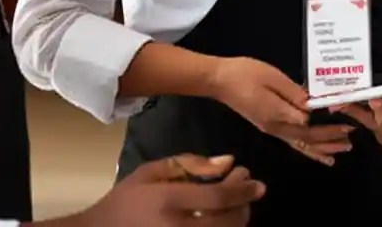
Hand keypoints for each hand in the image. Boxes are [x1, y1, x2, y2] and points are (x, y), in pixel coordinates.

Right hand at [43, 154, 263, 226]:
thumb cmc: (126, 200)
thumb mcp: (151, 172)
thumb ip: (190, 163)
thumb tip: (228, 161)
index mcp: (168, 202)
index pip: (218, 198)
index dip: (243, 190)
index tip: (255, 180)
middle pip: (228, 222)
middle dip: (244, 205)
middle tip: (247, 189)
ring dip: (238, 220)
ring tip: (235, 205)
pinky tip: (221, 219)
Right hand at [208, 56, 351, 165]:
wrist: (220, 80)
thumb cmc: (246, 74)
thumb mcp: (272, 78)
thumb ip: (293, 94)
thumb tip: (312, 109)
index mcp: (278, 116)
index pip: (310, 128)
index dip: (329, 128)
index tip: (348, 124)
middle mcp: (276, 128)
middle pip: (308, 139)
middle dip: (330, 140)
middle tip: (351, 138)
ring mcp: (272, 129)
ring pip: (301, 145)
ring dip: (322, 148)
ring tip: (341, 151)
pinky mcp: (269, 126)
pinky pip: (293, 142)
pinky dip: (307, 149)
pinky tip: (317, 153)